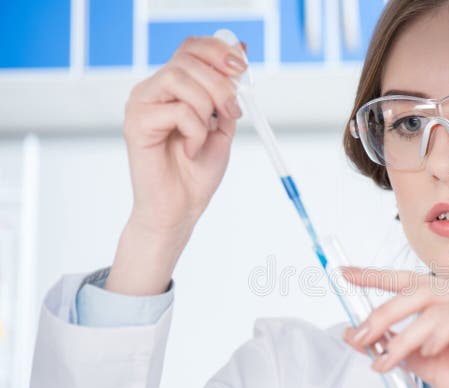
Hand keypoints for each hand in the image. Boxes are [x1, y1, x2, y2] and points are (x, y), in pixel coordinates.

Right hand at [108, 36, 246, 294]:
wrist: (180, 209)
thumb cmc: (197, 171)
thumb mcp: (222, 125)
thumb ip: (227, 93)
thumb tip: (240, 51)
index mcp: (172, 86)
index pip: (191, 48)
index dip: (218, 51)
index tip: (242, 68)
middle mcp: (152, 89)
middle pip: (187, 59)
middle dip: (220, 84)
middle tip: (232, 113)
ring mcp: (140, 104)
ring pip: (180, 78)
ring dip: (207, 107)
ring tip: (208, 135)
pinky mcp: (136, 123)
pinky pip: (178, 110)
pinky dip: (195, 132)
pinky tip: (189, 151)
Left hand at [340, 267, 448, 387]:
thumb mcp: (426, 366)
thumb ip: (395, 347)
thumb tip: (353, 333)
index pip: (413, 282)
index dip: (378, 276)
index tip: (346, 274)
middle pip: (419, 289)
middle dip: (383, 312)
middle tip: (361, 337)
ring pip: (435, 305)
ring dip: (404, 334)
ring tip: (388, 361)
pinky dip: (439, 334)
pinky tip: (430, 352)